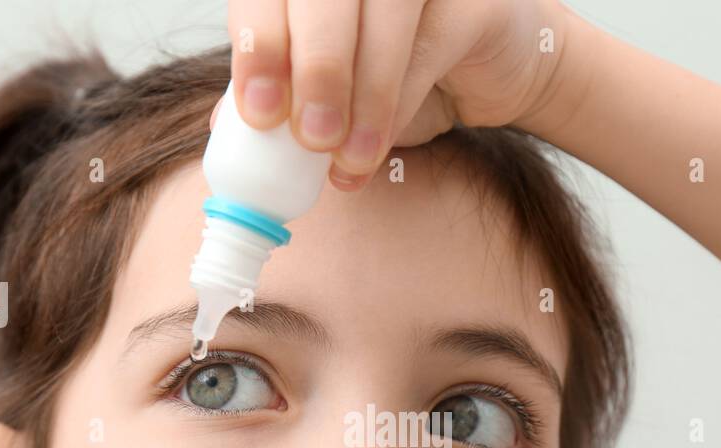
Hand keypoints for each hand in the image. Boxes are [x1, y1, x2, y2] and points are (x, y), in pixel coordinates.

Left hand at [214, 0, 581, 188]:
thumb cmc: (404, 73)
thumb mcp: (331, 89)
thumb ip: (282, 94)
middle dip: (313, 69)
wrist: (495, 70)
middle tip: (311, 138)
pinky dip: (396, 105)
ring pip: (381, 15)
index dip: (259, 43)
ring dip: (361, 97)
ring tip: (346, 158)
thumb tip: (225, 127)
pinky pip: (427, 46)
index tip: (260, 112)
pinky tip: (376, 149)